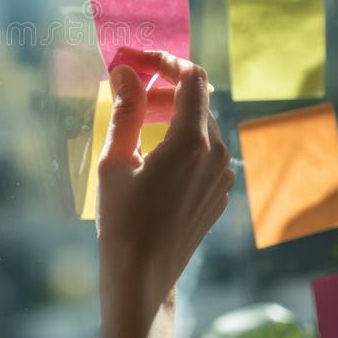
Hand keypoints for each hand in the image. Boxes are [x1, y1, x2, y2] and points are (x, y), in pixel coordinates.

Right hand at [97, 49, 233, 321]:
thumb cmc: (122, 221)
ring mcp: (222, 176)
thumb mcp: (115, 160)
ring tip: (137, 123)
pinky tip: (153, 154)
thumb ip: (125, 109)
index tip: (137, 58)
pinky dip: (182, 139)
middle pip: (197, 100)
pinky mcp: (219, 193)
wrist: (143, 279)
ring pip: (203, 125)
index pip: (192, 78)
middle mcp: (217, 155)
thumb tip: (126, 70)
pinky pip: (206, 151)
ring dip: (172, 113)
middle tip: (127, 91)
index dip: (165, 60)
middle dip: (163, 87)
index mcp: (193, 143)